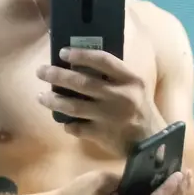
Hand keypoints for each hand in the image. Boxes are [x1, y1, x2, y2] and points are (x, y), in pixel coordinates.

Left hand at [37, 48, 161, 156]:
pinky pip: (77, 128)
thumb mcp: (135, 88)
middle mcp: (119, 96)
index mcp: (130, 80)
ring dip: (54, 101)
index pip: (103, 60)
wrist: (152, 142)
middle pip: (82, 82)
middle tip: (41, 72)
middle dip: (57, 75)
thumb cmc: (140, 111)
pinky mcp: (102, 135)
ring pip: (74, 106)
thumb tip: (81, 66)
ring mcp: (109, 117)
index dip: (81, 55)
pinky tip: (63, 122)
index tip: (62, 53)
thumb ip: (115, 77)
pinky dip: (68, 125)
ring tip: (41, 97)